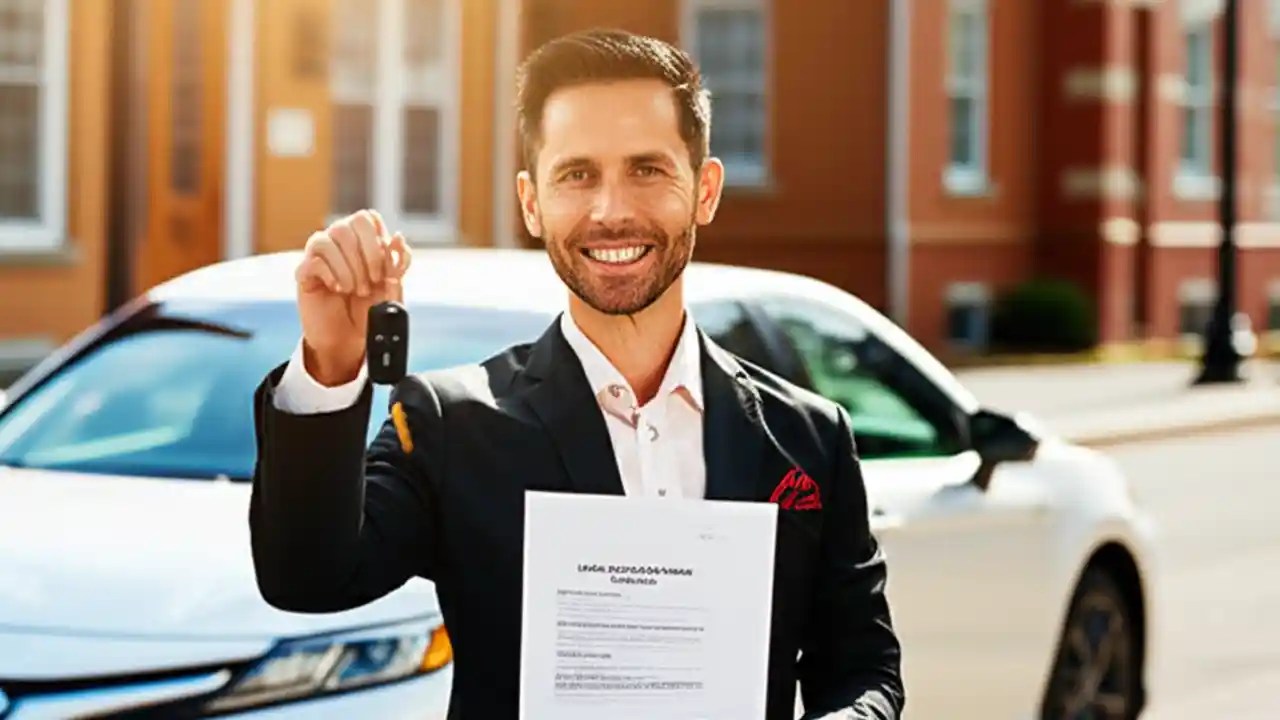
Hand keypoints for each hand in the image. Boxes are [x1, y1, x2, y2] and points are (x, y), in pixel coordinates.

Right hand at [295, 209, 411, 385]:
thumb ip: (399, 263)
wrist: (348, 340)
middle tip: (371, 284)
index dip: (379, 241)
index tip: (385, 269)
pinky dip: (332, 275)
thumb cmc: (369, 310)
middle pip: (349, 225)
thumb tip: (398, 237)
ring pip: (330, 239)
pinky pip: (314, 260)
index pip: (368, 218)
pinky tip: (338, 289)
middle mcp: (340, 242)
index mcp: (363, 241)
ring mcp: (320, 255)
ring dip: (349, 269)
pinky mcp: (305, 272)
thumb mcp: (392, 288)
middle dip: (366, 257)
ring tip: (354, 290)